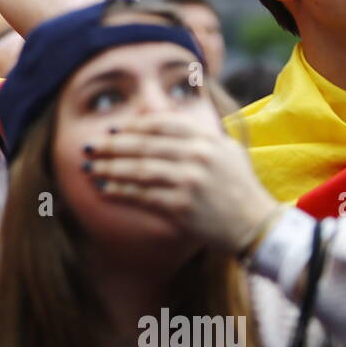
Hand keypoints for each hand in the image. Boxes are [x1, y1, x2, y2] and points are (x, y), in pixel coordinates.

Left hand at [83, 113, 279, 253]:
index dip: (132, 126)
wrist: (255, 226)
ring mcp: (189, 181)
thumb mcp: (225, 150)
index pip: (161, 124)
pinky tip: (104, 189)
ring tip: (90, 168)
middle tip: (90, 146)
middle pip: (144, 145)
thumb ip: (195, 134)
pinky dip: (120, 192)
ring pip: (138, 170)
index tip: (112, 129)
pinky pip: (142, 196)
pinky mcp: (181, 207)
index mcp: (207, 138)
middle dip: (112, 145)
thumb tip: (155, 120)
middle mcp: (198, 156)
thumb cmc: (237, 187)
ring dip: (110, 168)